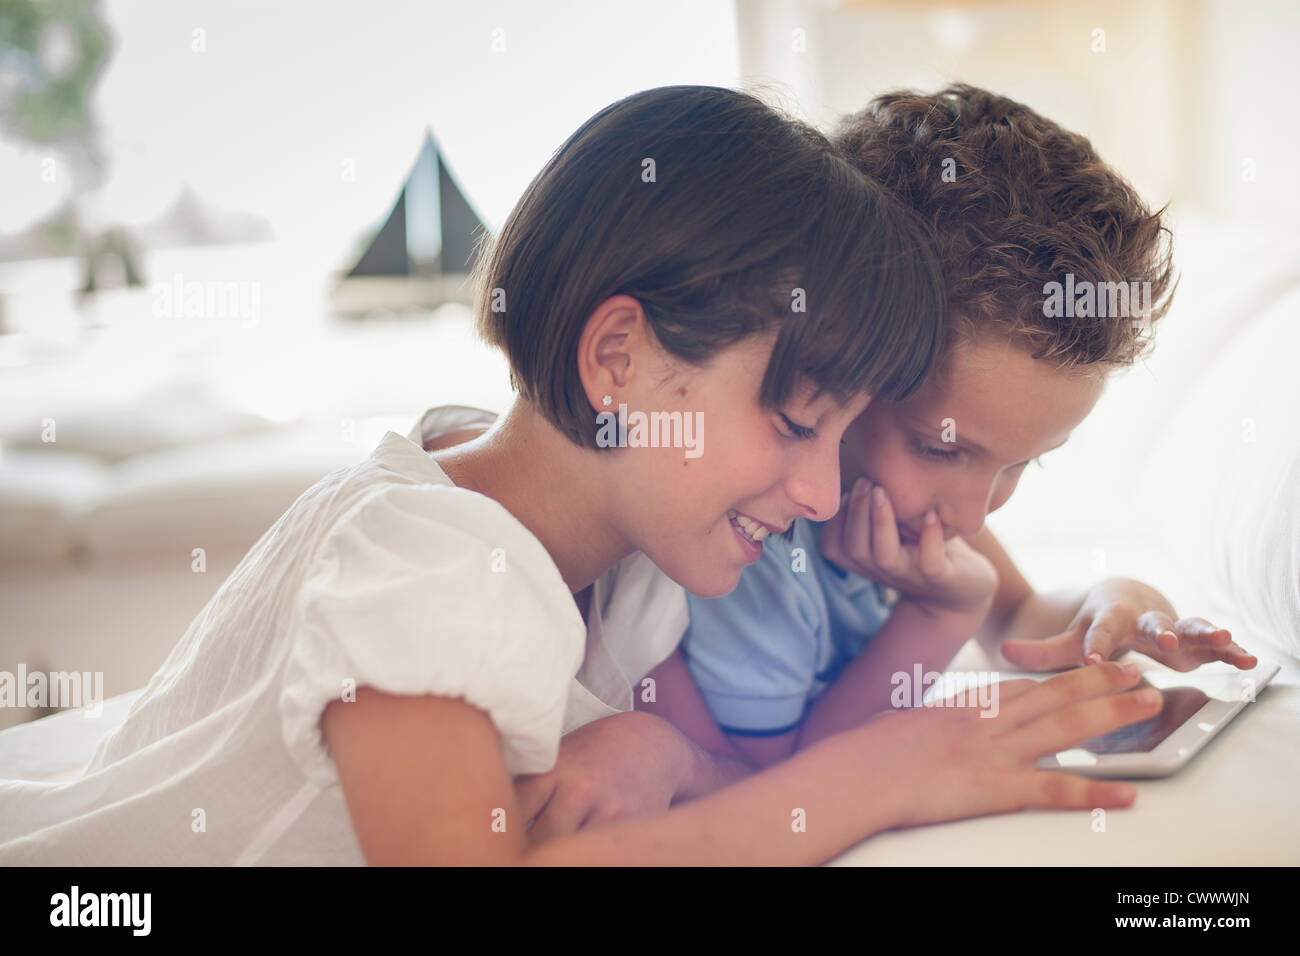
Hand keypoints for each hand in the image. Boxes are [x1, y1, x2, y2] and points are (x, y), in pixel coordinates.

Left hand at [513, 710, 695, 843]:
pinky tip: (577, 848)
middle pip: (539, 839)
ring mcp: (607, 811)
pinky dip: (583, 852)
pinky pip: (597, 848)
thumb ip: (532, 787)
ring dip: (557, 852)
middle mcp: (579, 789)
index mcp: (552, 769)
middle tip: (517, 850)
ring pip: (568, 850)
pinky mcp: (629, 826)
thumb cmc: (593, 753)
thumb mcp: (559, 757)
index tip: (495, 840)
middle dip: (528, 849)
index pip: (514, 811)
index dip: (501, 831)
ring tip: (547, 851)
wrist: (651, 744)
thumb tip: (495, 822)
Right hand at [820, 477, 996, 614]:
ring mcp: (910, 576)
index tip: (845, 490)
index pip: (832, 547)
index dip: (834, 520)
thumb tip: (855, 458)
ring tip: (883, 491)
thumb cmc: (922, 545)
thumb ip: (873, 506)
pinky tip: (930, 513)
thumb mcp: (893, 526)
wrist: (962, 587)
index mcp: (865, 561)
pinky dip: (929, 537)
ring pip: (883, 556)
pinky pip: (930, 562)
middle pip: (854, 548)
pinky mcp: (939, 578)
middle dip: (855, 511)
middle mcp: (881, 572)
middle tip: (865, 480)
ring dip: (880, 521)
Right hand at [854, 660, 1160, 827]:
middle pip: (1056, 694)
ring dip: (1115, 714)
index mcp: (965, 705)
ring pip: (1070, 727)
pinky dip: (1096, 792)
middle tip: (1135, 670)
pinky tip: (1126, 794)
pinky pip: (1057, 790)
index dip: (1059, 677)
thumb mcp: (897, 724)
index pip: (1023, 687)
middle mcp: (989, 721)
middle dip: (1101, 681)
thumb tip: (914, 727)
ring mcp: (997, 751)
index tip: (1082, 670)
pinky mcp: (999, 787)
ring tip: (1150, 703)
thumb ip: (921, 723)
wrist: (859, 771)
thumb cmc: (866, 753)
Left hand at [1000, 578, 1257, 671]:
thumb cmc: (1095, 626)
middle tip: (1166, 645)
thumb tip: (1002, 652)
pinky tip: (1250, 660)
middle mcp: (1142, 620)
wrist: (1126, 599)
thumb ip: (1040, 651)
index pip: (1099, 633)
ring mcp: (1171, 628)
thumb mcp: (1069, 639)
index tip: (1092, 661)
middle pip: (1151, 625)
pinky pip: (1214, 645)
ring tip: (1225, 640)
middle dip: (1159, 634)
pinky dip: (1231, 650)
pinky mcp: (1193, 641)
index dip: (1096, 646)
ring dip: (1206, 634)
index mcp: (1108, 619)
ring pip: (1189, 628)